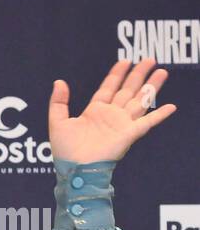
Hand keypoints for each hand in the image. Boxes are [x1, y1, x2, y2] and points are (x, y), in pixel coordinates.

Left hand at [49, 58, 175, 163]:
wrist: (75, 169)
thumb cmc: (65, 151)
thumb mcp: (57, 122)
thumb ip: (58, 102)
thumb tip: (59, 82)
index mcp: (95, 112)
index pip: (109, 88)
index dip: (117, 74)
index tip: (125, 61)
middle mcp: (111, 115)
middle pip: (128, 90)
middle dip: (138, 75)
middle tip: (150, 60)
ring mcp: (122, 124)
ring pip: (140, 101)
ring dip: (151, 87)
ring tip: (162, 72)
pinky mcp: (129, 134)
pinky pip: (148, 122)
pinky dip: (160, 115)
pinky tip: (171, 106)